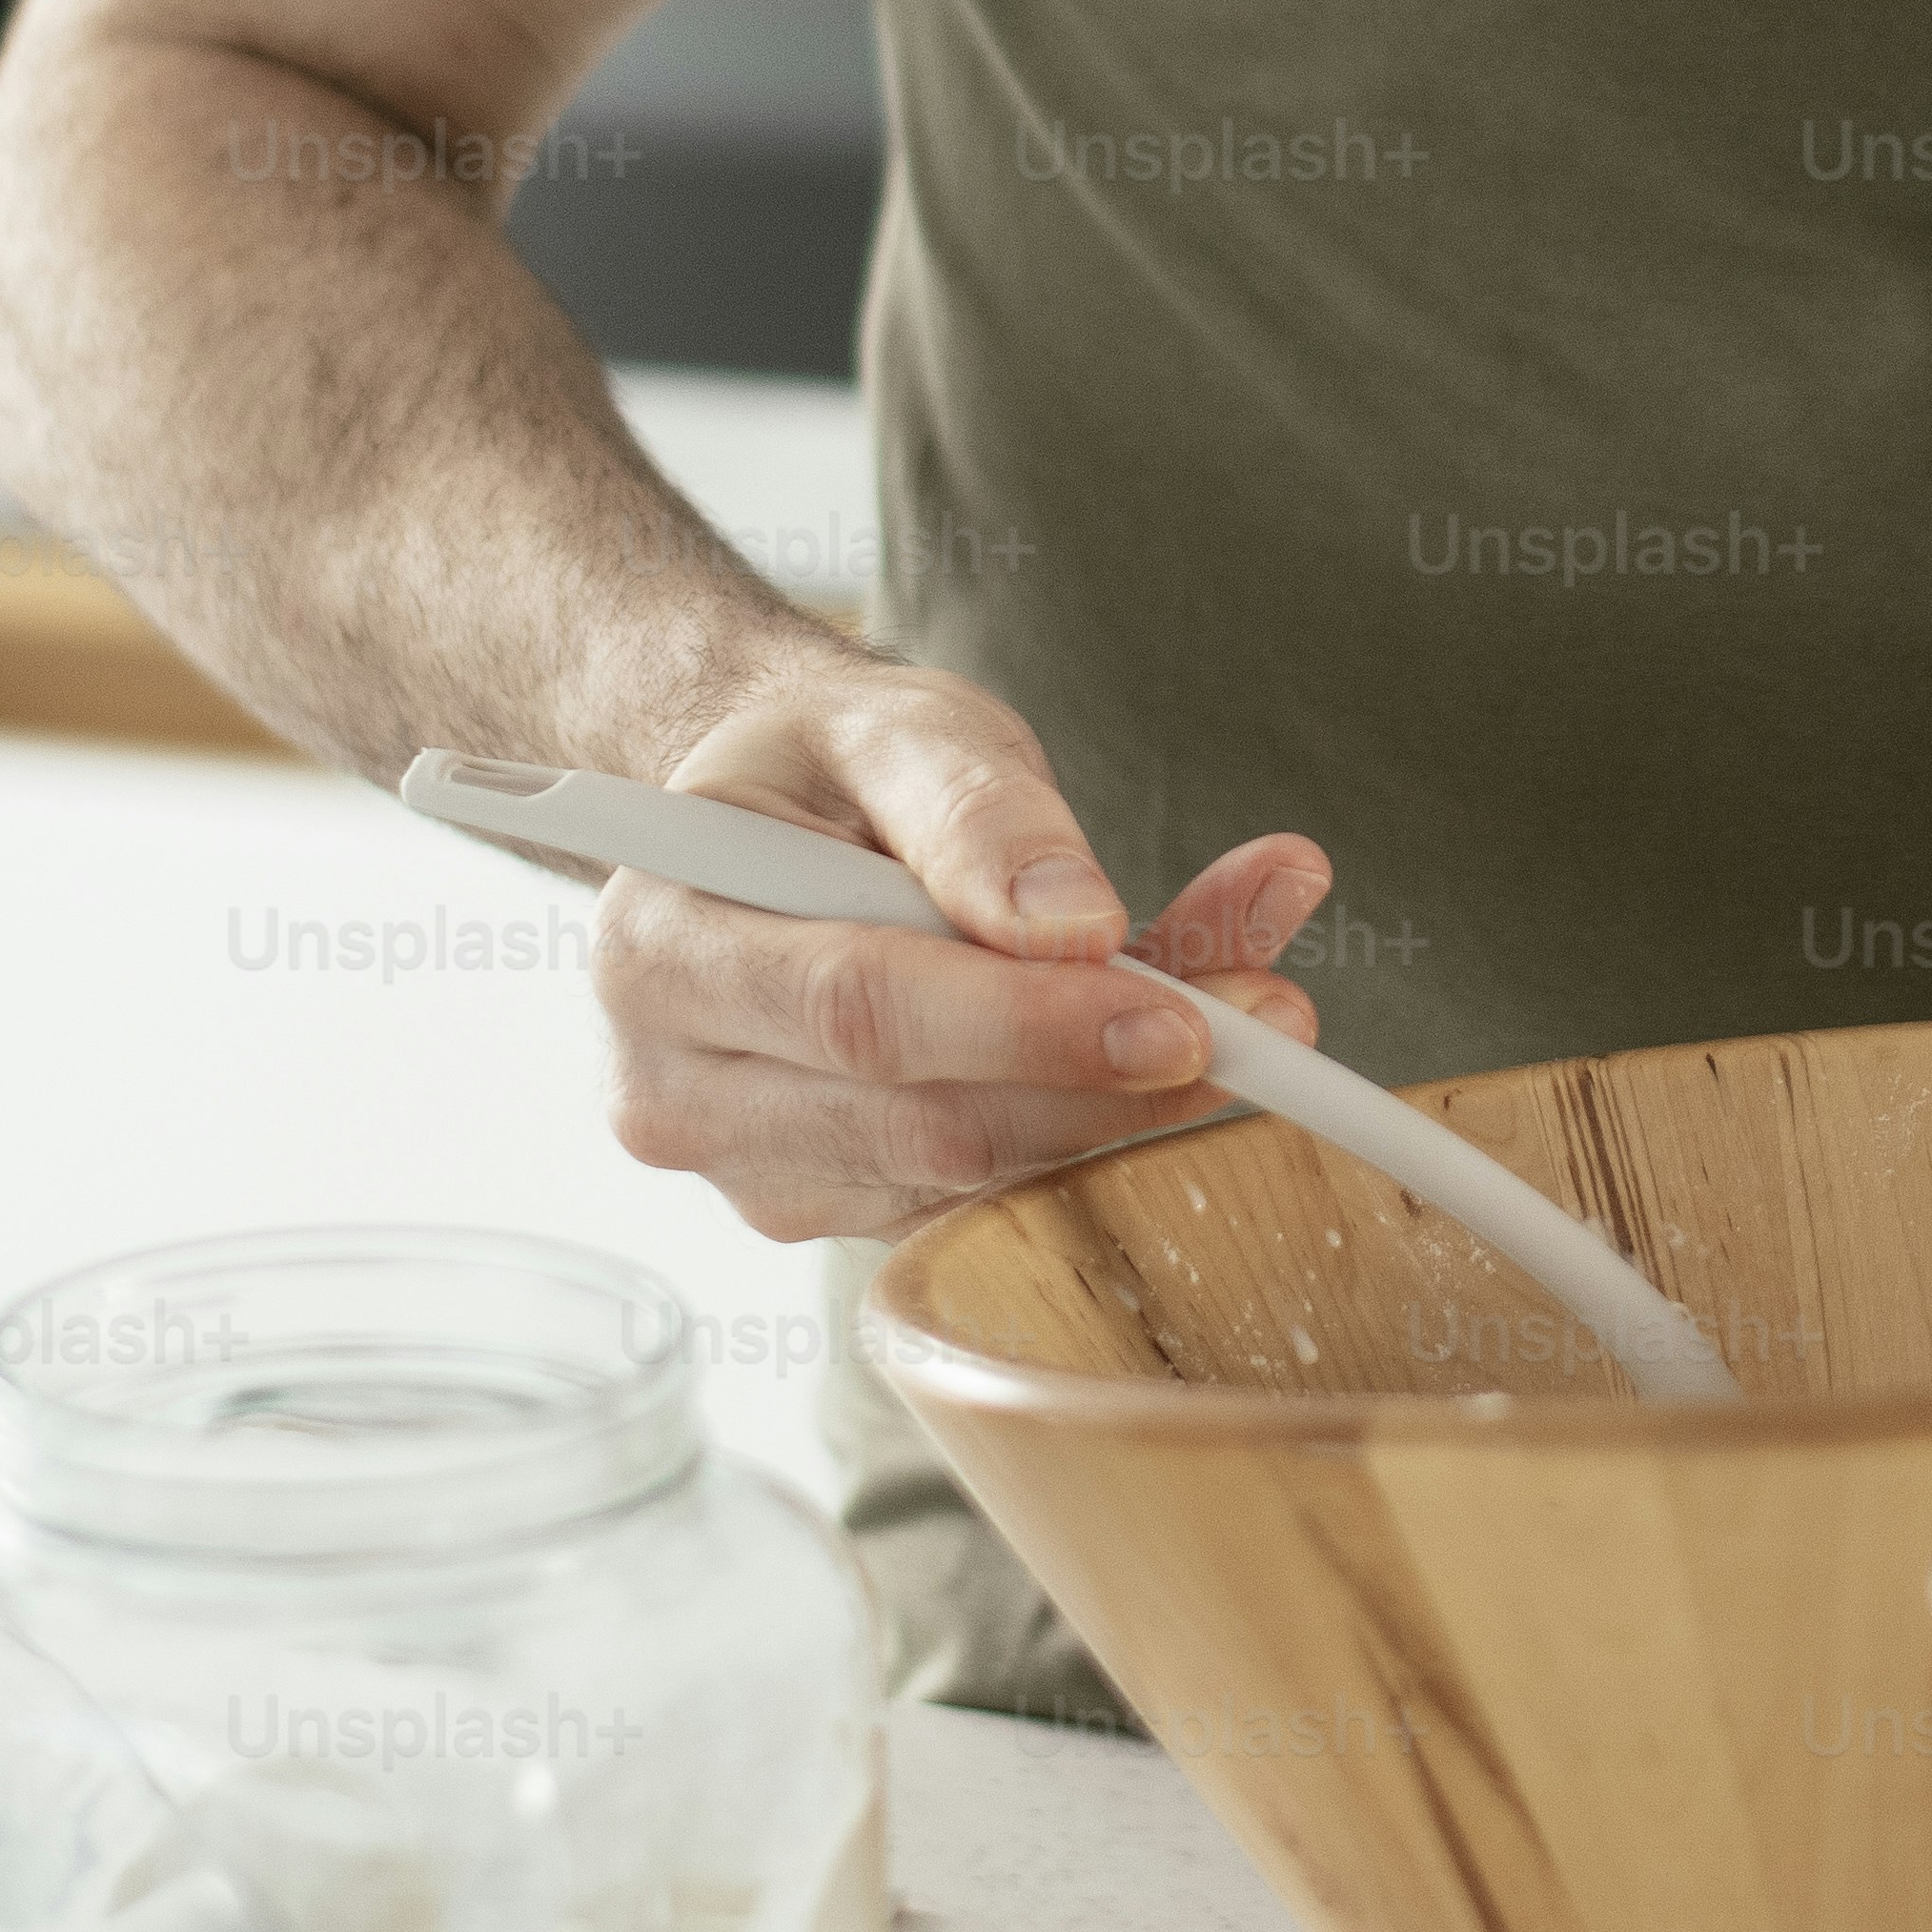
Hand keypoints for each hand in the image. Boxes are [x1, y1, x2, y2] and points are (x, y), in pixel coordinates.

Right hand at [590, 654, 1329, 1244]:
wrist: (772, 822)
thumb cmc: (827, 766)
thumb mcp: (896, 724)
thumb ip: (979, 811)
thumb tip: (1075, 924)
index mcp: (662, 945)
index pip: (861, 1011)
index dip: (1030, 1026)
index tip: (1184, 1012)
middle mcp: (676, 1085)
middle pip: (922, 1122)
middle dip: (1106, 1079)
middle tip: (1270, 1018)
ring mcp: (748, 1168)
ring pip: (965, 1179)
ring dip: (1122, 1106)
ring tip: (1252, 1001)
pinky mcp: (827, 1207)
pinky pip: (980, 1197)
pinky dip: (1091, 1126)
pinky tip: (1167, 1049)